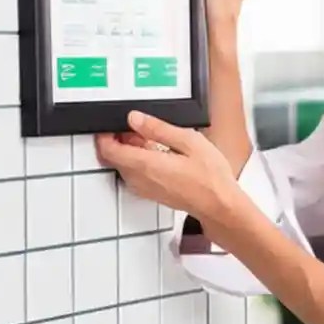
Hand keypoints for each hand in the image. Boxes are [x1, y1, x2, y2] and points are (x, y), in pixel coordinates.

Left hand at [95, 110, 238, 221]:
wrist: (218, 205)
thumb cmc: (209, 176)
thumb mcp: (189, 141)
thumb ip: (158, 128)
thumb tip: (134, 118)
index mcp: (145, 164)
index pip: (108, 150)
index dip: (104, 135)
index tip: (112, 124)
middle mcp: (139, 179)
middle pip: (114, 158)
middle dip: (119, 140)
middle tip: (137, 128)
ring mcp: (144, 189)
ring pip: (124, 166)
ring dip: (130, 151)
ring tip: (152, 139)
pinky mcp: (151, 193)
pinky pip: (134, 175)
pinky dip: (139, 162)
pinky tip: (159, 155)